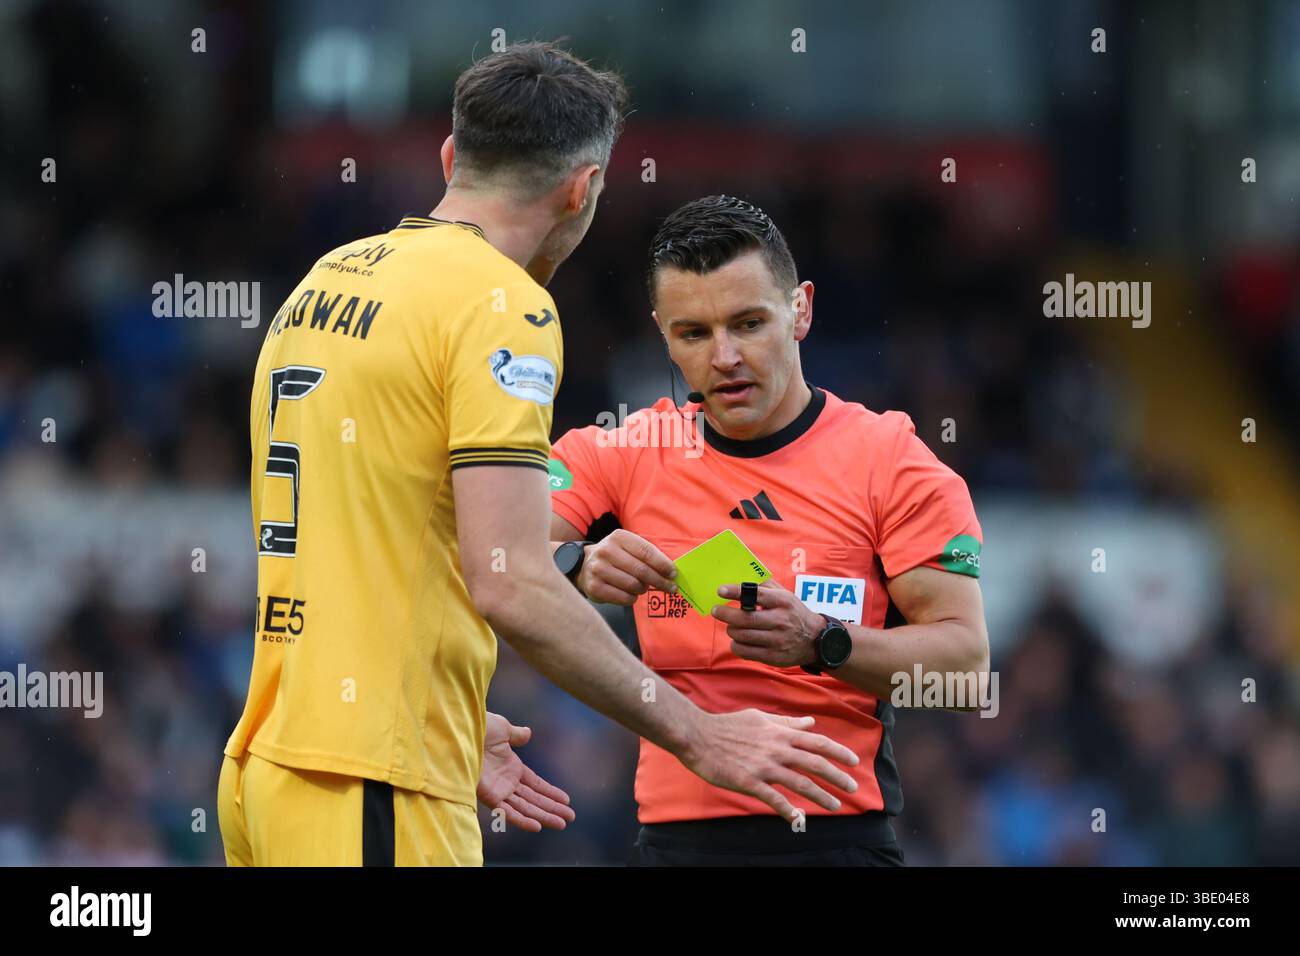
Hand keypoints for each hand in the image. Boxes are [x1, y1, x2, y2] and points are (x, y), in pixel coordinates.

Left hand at [477, 712, 575, 831]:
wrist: (459, 730)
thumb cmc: (477, 727)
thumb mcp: (502, 728)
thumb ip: (516, 734)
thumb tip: (528, 733)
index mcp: (511, 767)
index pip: (535, 784)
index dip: (551, 792)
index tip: (566, 800)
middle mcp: (506, 782)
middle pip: (534, 799)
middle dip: (552, 808)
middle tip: (570, 818)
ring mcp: (498, 790)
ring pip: (525, 808)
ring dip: (544, 816)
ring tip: (562, 824)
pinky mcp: (488, 796)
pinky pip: (507, 812)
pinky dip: (522, 819)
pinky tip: (537, 826)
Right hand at [576, 529, 677, 605]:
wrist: (584, 566)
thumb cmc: (614, 557)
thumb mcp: (628, 547)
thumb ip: (648, 555)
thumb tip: (670, 571)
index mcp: (618, 537)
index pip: (646, 552)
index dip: (663, 564)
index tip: (673, 574)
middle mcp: (606, 551)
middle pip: (642, 570)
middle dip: (660, 581)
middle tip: (670, 588)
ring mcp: (598, 570)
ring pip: (634, 585)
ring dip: (643, 589)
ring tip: (642, 587)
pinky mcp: (595, 587)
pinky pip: (624, 598)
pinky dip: (632, 598)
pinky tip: (630, 593)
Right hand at [680, 709, 859, 822]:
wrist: (698, 736)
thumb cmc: (728, 725)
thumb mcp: (759, 717)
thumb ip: (786, 722)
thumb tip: (810, 723)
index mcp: (779, 733)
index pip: (817, 742)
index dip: (839, 752)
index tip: (854, 762)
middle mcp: (776, 749)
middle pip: (815, 763)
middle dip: (838, 777)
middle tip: (853, 788)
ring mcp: (764, 767)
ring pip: (800, 783)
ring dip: (821, 796)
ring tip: (836, 805)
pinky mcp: (749, 782)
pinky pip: (774, 799)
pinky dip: (788, 810)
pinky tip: (799, 819)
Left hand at [712, 580, 823, 668]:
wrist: (813, 639)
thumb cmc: (793, 613)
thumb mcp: (785, 595)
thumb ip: (764, 586)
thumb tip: (740, 578)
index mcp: (783, 602)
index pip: (756, 594)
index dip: (736, 592)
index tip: (721, 590)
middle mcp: (780, 621)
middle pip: (745, 619)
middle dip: (726, 614)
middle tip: (716, 610)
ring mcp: (777, 641)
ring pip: (742, 636)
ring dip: (731, 629)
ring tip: (732, 625)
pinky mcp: (772, 657)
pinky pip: (745, 651)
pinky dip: (736, 645)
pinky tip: (738, 640)